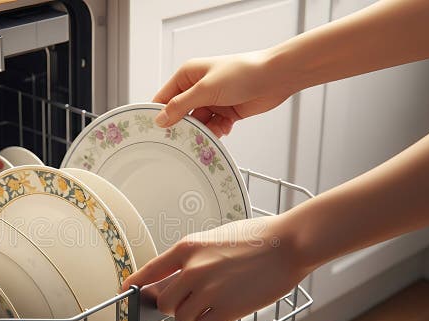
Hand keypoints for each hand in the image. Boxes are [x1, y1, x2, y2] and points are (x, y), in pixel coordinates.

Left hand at [122, 216, 310, 320]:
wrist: (289, 244)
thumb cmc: (258, 238)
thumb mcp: (216, 239)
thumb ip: (191, 259)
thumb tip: (170, 280)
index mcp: (188, 248)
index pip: (150, 271)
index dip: (135, 285)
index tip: (127, 294)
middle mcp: (193, 269)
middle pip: (164, 302)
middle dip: (175, 305)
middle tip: (193, 299)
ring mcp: (209, 290)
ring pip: (181, 318)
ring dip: (193, 316)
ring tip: (213, 303)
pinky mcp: (226, 309)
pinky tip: (221, 312)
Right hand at [153, 49, 297, 136]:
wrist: (275, 78)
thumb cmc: (243, 73)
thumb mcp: (206, 90)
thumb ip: (181, 105)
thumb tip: (161, 118)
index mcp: (189, 75)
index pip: (165, 97)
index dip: (159, 114)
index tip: (153, 132)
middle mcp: (199, 87)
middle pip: (181, 113)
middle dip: (183, 126)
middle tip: (181, 140)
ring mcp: (213, 100)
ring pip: (199, 123)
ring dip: (203, 131)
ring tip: (207, 135)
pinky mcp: (227, 112)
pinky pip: (214, 127)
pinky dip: (218, 131)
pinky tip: (224, 129)